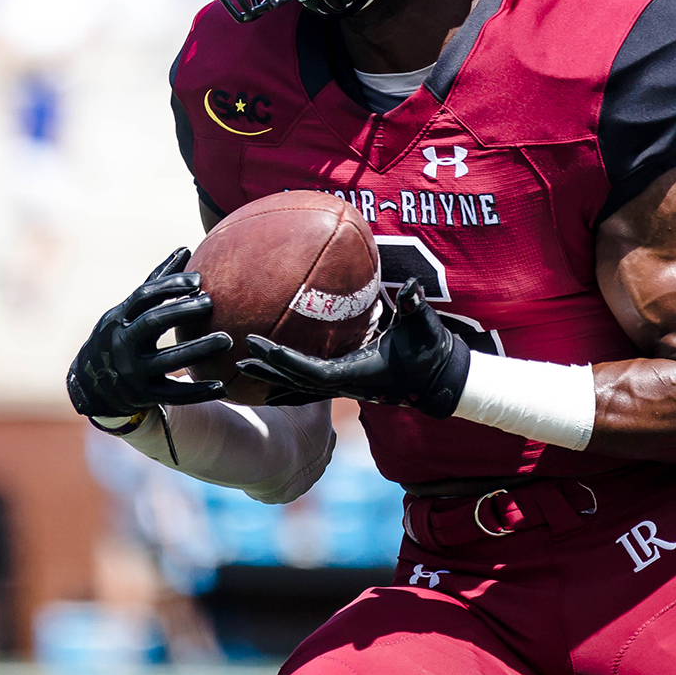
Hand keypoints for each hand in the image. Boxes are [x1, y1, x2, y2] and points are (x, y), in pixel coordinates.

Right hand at [66, 248, 233, 418]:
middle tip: (211, 303)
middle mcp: (122, 343)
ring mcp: (132, 371)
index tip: (199, 280)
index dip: (170, 286)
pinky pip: (173, 394)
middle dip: (182, 312)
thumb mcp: (129, 310)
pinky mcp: (144, 395)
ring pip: (167, 361)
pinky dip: (198, 391)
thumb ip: (157, 282)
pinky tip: (222, 385)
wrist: (91, 385)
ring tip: (227, 340)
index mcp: (120, 318)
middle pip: (152, 323)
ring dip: (198, 350)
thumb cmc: (120, 335)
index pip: (144, 296)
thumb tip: (185, 248)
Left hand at [237, 282, 468, 417]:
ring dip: (271, 379)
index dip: (286, 360)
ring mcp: (344, 387)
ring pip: (299, 388)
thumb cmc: (428, 349)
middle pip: (297, 382)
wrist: (438, 378)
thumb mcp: (423, 325)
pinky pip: (308, 388)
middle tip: (237, 354)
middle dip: (268, 369)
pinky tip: (267, 380)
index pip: (314, 370)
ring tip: (240, 369)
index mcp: (359, 371)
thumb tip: (411, 286)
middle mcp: (347, 384)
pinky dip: (285, 384)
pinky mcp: (346, 385)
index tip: (260, 346)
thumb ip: (414, 306)